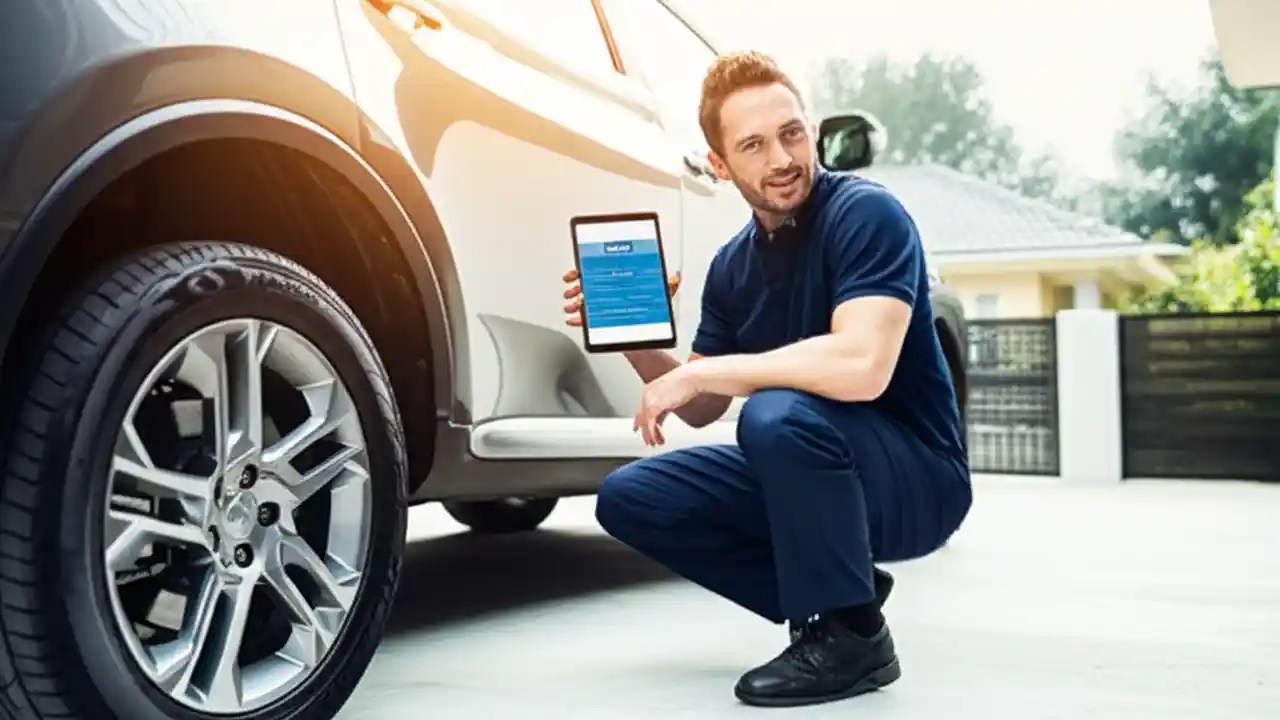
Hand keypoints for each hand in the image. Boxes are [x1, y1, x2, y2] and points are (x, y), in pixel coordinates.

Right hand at [563, 267, 681, 326]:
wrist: (650, 344)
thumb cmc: (654, 321)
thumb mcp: (661, 301)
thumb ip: (668, 288)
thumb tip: (675, 277)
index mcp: (622, 285)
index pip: (602, 271)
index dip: (588, 270)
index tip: (578, 271)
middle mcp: (613, 296)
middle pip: (589, 286)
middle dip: (577, 286)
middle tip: (571, 290)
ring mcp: (606, 309)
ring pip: (585, 302)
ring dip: (575, 302)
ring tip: (571, 306)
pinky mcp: (602, 324)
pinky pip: (586, 320)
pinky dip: (578, 319)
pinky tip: (574, 319)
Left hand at [634, 364, 700, 446]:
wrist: (691, 377)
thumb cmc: (688, 382)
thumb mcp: (673, 394)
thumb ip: (666, 404)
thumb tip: (664, 416)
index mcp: (650, 389)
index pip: (642, 408)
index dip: (640, 421)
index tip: (639, 429)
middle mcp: (647, 394)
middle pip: (641, 417)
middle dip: (645, 431)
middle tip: (649, 442)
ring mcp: (649, 400)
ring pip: (645, 423)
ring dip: (650, 435)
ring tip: (656, 443)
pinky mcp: (654, 407)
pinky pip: (650, 425)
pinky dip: (654, 434)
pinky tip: (658, 440)